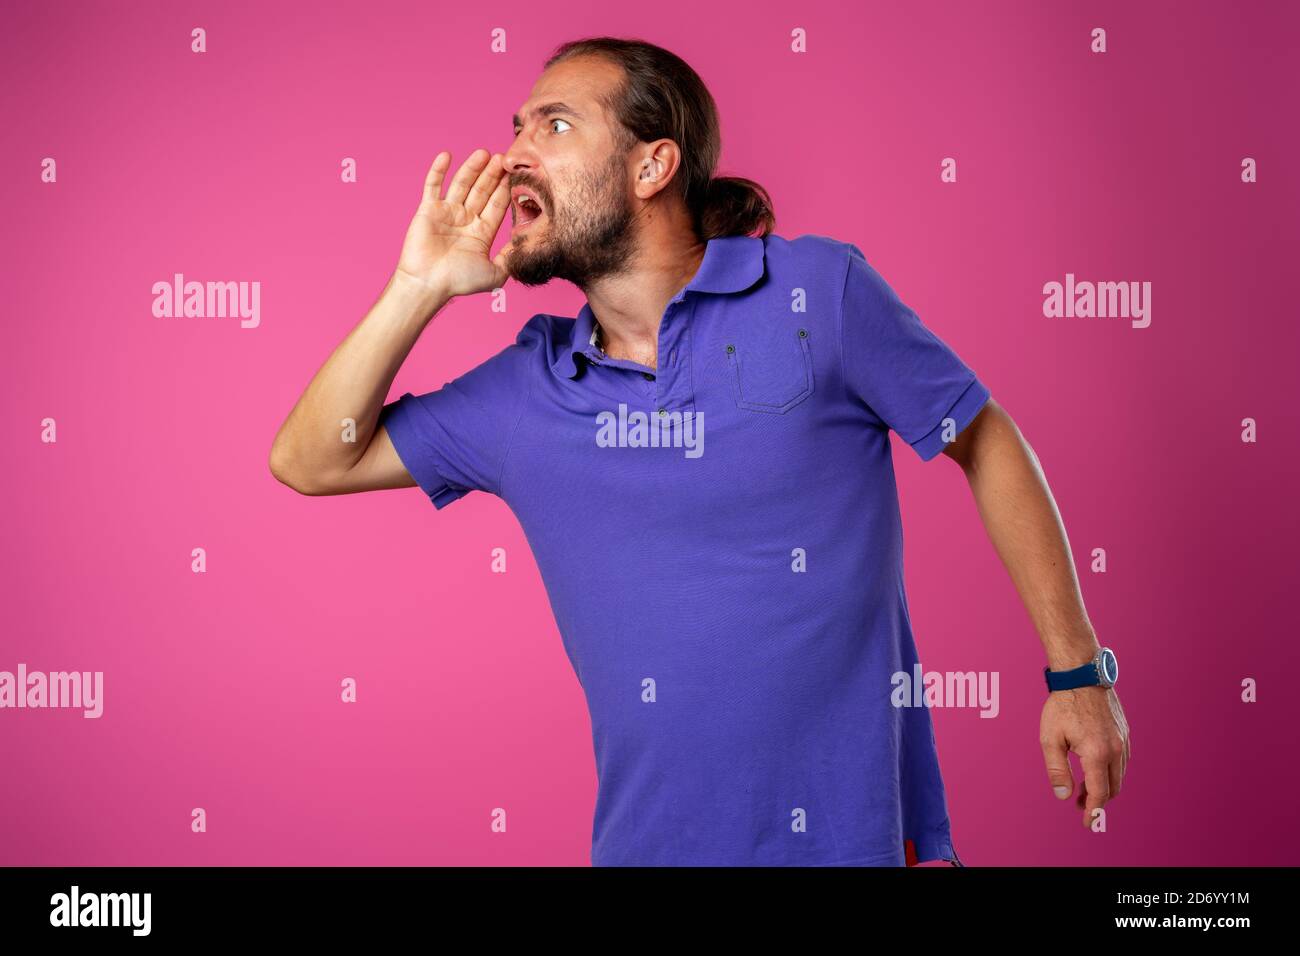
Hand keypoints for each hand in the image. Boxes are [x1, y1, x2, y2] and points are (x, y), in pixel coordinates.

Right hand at [393, 148, 512, 299]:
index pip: (497, 205)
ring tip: (483, 153)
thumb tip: (527, 246)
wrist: (428, 284)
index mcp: (482, 232)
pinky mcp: (428, 210)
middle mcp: (466, 220)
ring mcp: (447, 213)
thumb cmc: (459, 282)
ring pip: (461, 184)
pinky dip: (438, 170)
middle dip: (492, 174)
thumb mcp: (495, 273)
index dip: (505, 189)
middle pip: (482, 190)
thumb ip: (511, 258)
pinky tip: (447, 155)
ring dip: (471, 168)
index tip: (515, 173)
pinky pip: (433, 186)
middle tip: (502, 157)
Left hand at [1040, 684, 1129, 827]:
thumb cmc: (1062, 705)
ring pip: (1119, 775)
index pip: (1099, 793)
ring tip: (1084, 788)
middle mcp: (1115, 749)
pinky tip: (1095, 768)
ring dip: (1104, 786)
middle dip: (1098, 800)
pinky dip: (1111, 772)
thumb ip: (1056, 769)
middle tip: (1079, 804)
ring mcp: (1123, 741)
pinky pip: (1122, 761)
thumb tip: (1063, 796)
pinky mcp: (1125, 733)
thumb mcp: (1050, 738)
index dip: (1093, 811)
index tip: (1087, 823)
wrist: (1082, 675)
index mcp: (1096, 753)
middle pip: (1112, 788)